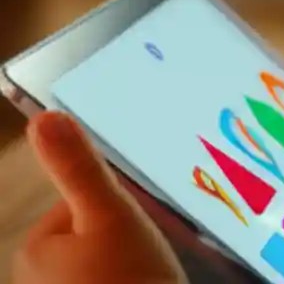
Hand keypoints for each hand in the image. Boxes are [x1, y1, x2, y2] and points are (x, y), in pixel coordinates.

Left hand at [14, 112, 185, 283]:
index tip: (136, 229)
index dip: (114, 211)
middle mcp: (33, 281)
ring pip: (99, 269)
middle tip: (147, 256)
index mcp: (34, 249)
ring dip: (125, 268)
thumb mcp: (109, 214)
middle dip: (119, 243)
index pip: (78, 208)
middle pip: (88, 240)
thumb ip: (78, 168)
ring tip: (149, 276)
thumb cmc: (130, 276)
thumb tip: (44, 116)